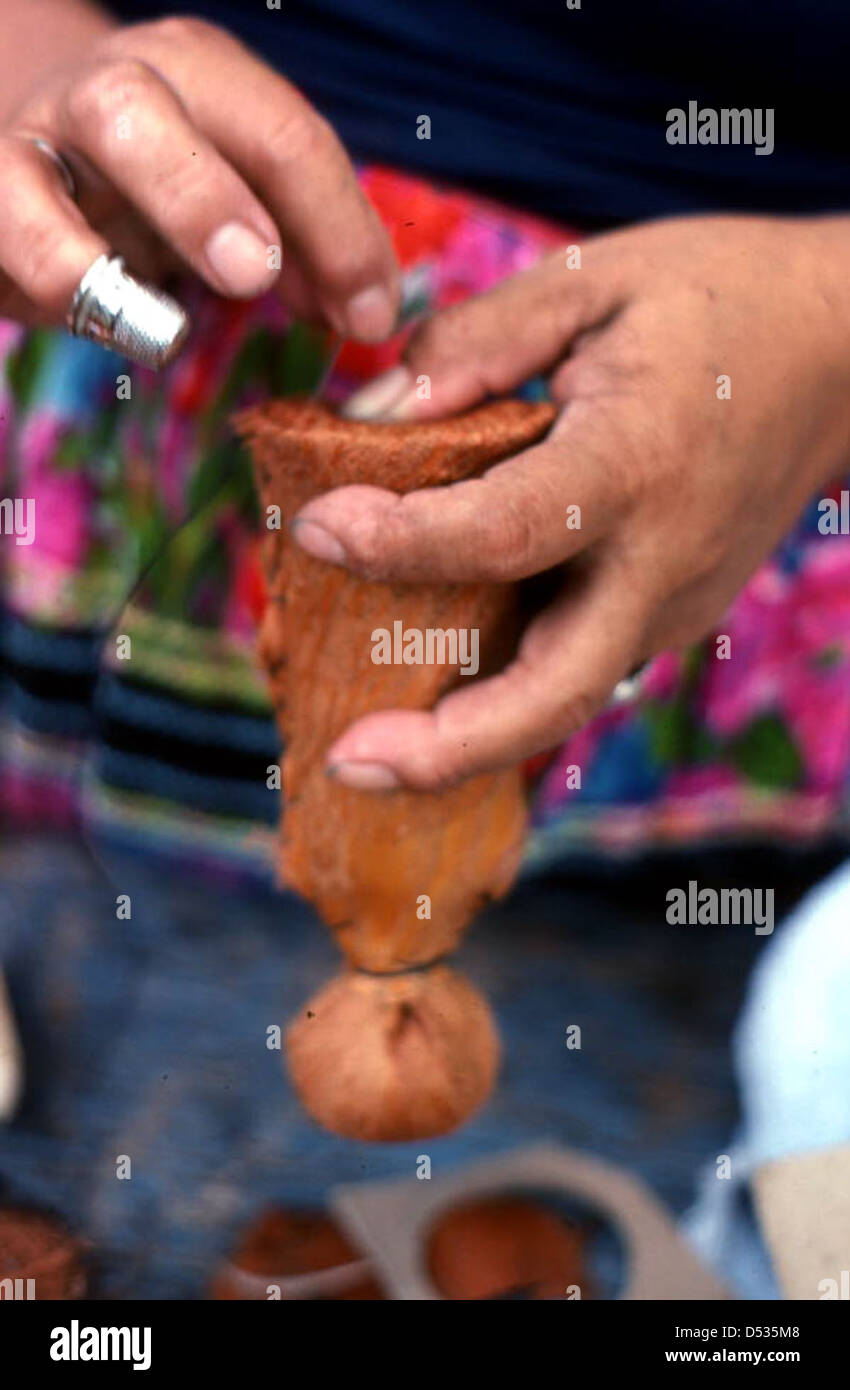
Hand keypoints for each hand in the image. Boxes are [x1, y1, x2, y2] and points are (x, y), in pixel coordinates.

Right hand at [0, 13, 397, 336]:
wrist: (34, 175)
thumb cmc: (156, 195)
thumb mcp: (243, 208)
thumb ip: (306, 252)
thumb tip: (366, 313)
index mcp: (202, 73)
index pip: (283, 134)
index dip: (336, 230)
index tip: (371, 317)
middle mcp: (118, 83)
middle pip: (159, 112)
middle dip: (214, 196)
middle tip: (258, 278)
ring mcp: (41, 135)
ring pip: (72, 154)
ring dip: (116, 242)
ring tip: (168, 325)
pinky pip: (11, 231)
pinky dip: (58, 280)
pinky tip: (104, 326)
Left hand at [292, 214, 849, 789]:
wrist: (841, 352)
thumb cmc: (715, 300)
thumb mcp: (593, 281)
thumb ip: (476, 342)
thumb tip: (372, 413)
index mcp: (638, 462)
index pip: (505, 530)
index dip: (401, 541)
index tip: (314, 529)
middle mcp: (659, 560)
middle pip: (553, 692)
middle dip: (446, 748)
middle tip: (343, 761)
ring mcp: (673, 605)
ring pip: (561, 698)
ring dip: (465, 738)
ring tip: (364, 742)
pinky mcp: (668, 617)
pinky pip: (574, 666)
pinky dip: (500, 690)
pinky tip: (430, 679)